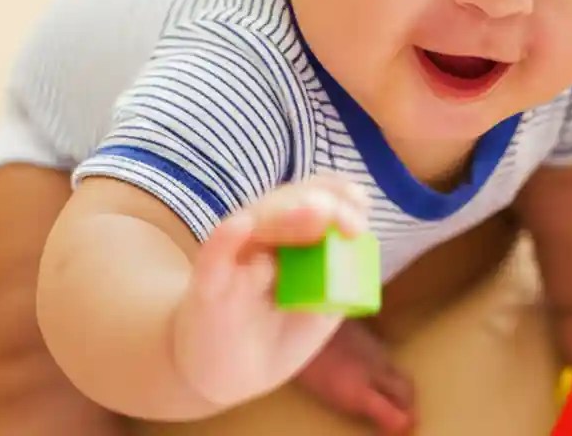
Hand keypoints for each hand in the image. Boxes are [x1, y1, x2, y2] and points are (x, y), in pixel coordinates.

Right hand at [170, 175, 372, 407]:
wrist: (230, 379)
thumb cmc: (278, 335)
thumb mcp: (322, 310)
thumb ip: (341, 280)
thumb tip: (360, 246)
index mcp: (289, 236)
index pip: (312, 197)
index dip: (337, 192)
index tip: (362, 203)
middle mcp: (260, 237)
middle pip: (287, 203)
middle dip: (322, 204)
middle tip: (351, 223)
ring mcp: (234, 258)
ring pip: (255, 222)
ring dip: (286, 215)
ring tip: (317, 212)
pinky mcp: (209, 284)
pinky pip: (214, 257)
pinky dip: (227, 239)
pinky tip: (242, 226)